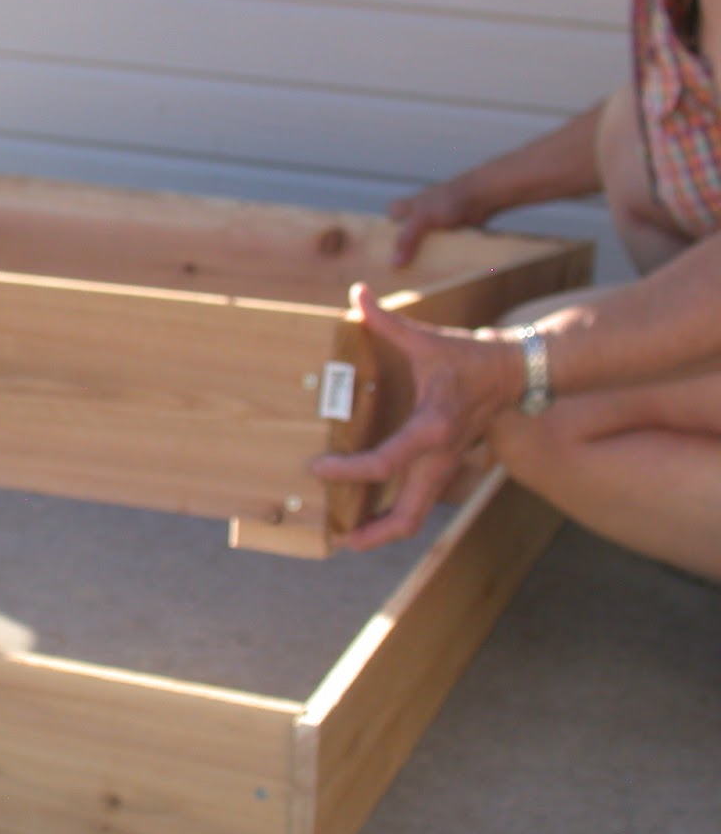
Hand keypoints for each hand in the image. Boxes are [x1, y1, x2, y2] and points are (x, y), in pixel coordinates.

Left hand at [310, 283, 522, 550]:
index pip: (385, 464)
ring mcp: (447, 466)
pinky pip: (421, 500)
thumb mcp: (426, 338)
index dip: (348, 471)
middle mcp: (440, 456)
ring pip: (419, 515)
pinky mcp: (448, 466)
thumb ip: (387, 320)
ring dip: (386, 530)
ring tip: (352, 537)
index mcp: (432, 428)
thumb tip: (358, 293)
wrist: (515, 371)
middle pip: (410, 514)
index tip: (317, 468)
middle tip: (339, 540)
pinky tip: (372, 512)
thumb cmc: (468, 356)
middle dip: (374, 533)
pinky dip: (398, 512)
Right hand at [389, 179, 485, 267]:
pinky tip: (438, 267)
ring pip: (423, 242)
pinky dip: (440, 254)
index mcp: (406, 207)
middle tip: (400, 269)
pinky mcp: (450, 231)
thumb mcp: (422, 220)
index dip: (386, 235)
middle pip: (406, 235)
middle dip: (404, 250)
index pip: (389, 221)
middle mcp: (418, 215)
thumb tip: (394, 263)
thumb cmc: (448, 201)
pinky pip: (440, 245)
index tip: (383, 254)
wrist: (481, 197)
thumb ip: (407, 240)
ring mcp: (435, 223)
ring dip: (423, 253)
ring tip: (418, 273)